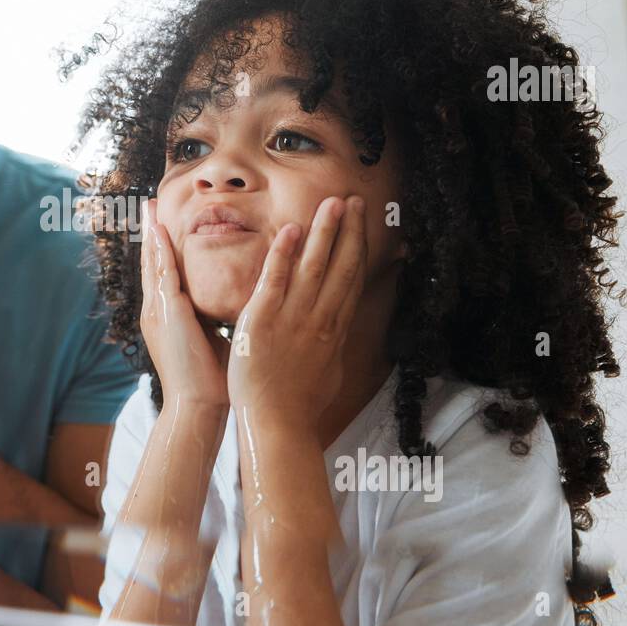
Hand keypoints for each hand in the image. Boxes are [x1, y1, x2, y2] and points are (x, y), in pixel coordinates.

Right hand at [139, 199, 228, 408]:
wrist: (199, 406)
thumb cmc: (212, 380)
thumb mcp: (214, 339)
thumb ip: (219, 318)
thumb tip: (240, 302)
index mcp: (169, 316)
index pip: (166, 274)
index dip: (164, 248)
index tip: (165, 224)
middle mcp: (157, 310)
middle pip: (153, 262)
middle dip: (151, 232)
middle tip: (149, 204)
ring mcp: (157, 311)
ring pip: (153, 262)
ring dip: (152, 233)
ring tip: (150, 207)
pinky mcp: (165, 313)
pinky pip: (161, 273)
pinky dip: (160, 250)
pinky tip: (160, 230)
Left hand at [227, 196, 366, 422]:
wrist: (277, 425)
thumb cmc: (299, 406)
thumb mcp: (328, 373)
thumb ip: (331, 347)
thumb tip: (338, 333)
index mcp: (334, 330)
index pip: (351, 280)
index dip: (358, 248)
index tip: (363, 224)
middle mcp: (320, 319)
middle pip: (341, 266)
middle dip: (349, 230)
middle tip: (354, 200)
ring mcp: (293, 318)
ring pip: (314, 266)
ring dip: (324, 232)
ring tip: (332, 203)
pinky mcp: (263, 320)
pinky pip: (275, 280)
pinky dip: (284, 255)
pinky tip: (291, 230)